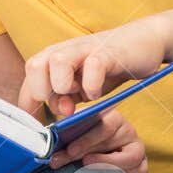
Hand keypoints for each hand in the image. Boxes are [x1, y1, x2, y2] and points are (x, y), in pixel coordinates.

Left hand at [17, 19, 168, 116]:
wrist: (143, 42)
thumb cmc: (108, 67)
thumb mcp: (81, 88)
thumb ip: (65, 100)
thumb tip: (51, 119)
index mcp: (54, 61)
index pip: (29, 83)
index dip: (29, 108)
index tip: (38, 130)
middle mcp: (65, 51)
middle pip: (33, 66)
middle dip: (42, 92)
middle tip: (63, 107)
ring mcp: (86, 49)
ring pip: (57, 61)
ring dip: (63, 86)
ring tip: (79, 98)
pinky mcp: (108, 52)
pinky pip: (93, 66)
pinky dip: (92, 84)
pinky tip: (98, 93)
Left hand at [48, 108, 148, 172]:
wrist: (99, 151)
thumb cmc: (85, 138)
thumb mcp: (74, 129)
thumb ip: (66, 129)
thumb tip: (52, 132)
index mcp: (112, 116)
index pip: (103, 125)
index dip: (86, 139)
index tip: (69, 150)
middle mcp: (127, 129)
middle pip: (111, 143)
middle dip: (85, 153)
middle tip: (64, 161)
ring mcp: (137, 146)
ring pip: (129, 157)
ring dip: (106, 164)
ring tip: (86, 166)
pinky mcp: (142, 163)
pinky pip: (140, 170)